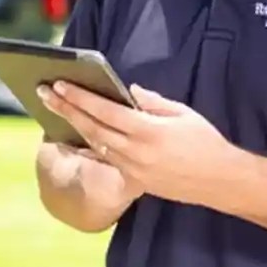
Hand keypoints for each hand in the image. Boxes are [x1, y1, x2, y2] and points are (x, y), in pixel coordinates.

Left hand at [38, 80, 244, 207]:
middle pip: (91, 127)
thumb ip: (151, 102)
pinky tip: (77, 134)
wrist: (221, 181)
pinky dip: (90, 146)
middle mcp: (136, 152)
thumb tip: (127, 91)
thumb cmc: (205, 141)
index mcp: (148, 131)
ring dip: (73, 126)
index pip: (104, 110)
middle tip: (44, 92)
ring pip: (95, 144)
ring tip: (55, 109)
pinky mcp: (134, 182)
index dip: (79, 97)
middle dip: (65, 108)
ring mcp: (133, 169)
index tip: (60, 84)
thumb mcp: (182, 113)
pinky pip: (106, 160)